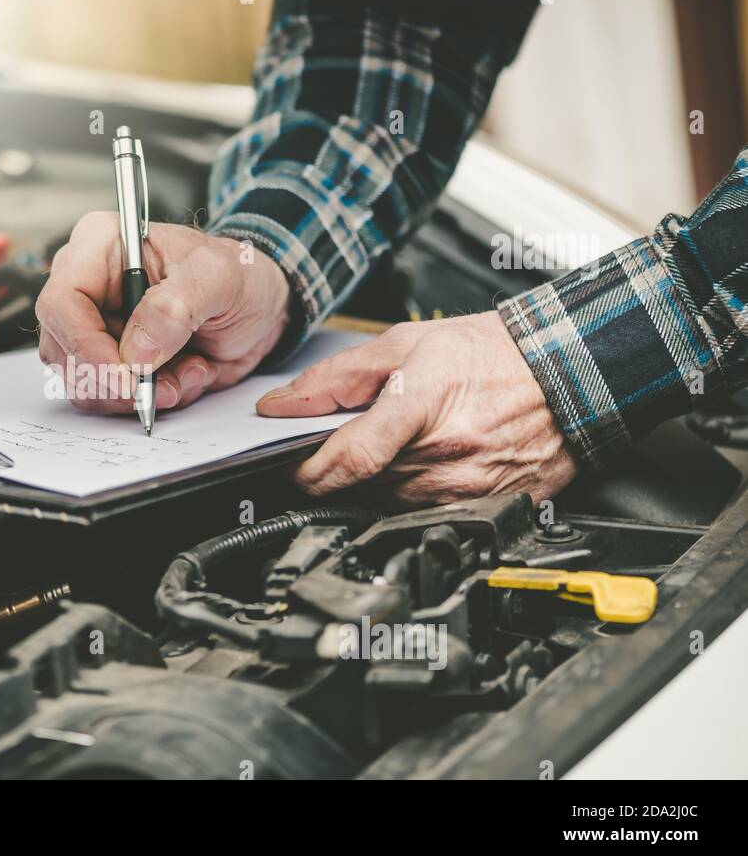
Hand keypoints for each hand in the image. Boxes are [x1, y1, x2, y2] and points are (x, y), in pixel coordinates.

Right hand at [36, 211, 290, 411]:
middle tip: (164, 385)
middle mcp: (88, 287)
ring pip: (84, 382)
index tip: (126, 376)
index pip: (61, 303)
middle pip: (64, 351)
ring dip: (140, 393)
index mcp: (101, 246)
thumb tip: (136, 351)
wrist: (258, 304)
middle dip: (117, 381)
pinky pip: (111, 397)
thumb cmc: (237, 274)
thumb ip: (175, 307)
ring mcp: (95, 327)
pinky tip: (185, 373)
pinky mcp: (110, 360)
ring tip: (188, 370)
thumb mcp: (219, 277)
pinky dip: (151, 399)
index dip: (86, 347)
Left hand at [256, 312, 576, 506]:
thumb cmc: (494, 353)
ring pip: (390, 501)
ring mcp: (470, 485)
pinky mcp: (488, 505)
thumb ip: (337, 377)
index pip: (349, 457)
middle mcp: (447, 452)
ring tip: (401, 442)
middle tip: (350, 439)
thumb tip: (284, 404)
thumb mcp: (406, 343)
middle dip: (341, 468)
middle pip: (362, 483)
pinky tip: (429, 461)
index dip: (308, 469)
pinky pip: (427, 511)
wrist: (570, 373)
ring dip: (377, 480)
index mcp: (423, 405)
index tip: (291, 466)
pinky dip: (414, 492)